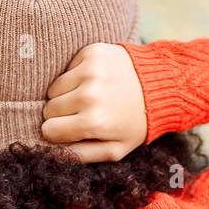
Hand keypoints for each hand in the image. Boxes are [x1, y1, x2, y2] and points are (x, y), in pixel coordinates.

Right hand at [41, 43, 146, 161]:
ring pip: (53, 88)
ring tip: (88, 97)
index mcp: (94, 122)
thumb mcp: (115, 150)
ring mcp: (90, 71)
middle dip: (61, 114)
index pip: (48, 130)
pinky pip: (65, 69)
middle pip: (49, 108)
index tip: (70, 129)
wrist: (160, 85)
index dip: (57, 132)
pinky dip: (74, 76)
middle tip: (83, 113)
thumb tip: (53, 153)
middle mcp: (89, 95)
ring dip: (65, 94)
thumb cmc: (134, 122)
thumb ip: (82, 155)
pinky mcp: (91, 52)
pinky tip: (94, 81)